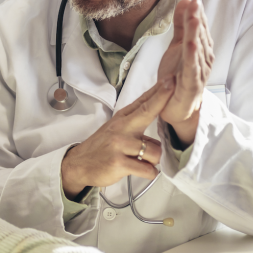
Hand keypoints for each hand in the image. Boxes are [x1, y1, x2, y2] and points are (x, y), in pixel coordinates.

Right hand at [61, 77, 175, 197]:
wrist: (78, 164)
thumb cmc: (101, 148)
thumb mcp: (116, 130)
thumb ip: (136, 123)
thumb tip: (159, 121)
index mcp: (122, 120)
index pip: (143, 103)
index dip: (159, 91)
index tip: (171, 79)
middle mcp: (121, 129)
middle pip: (147, 111)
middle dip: (162, 99)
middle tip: (173, 86)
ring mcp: (119, 145)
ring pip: (155, 152)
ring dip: (153, 160)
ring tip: (142, 161)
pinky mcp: (119, 163)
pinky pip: (148, 170)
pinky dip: (149, 173)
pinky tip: (141, 171)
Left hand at [157, 0, 214, 146]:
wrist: (177, 107)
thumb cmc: (178, 76)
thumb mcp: (177, 47)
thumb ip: (181, 26)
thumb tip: (185, 1)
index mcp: (200, 50)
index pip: (199, 29)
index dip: (197, 14)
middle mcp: (203, 60)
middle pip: (200, 37)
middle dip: (197, 19)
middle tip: (195, 3)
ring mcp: (199, 72)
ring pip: (197, 51)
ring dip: (196, 34)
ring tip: (194, 19)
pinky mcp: (191, 85)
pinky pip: (192, 69)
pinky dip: (192, 57)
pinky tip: (191, 45)